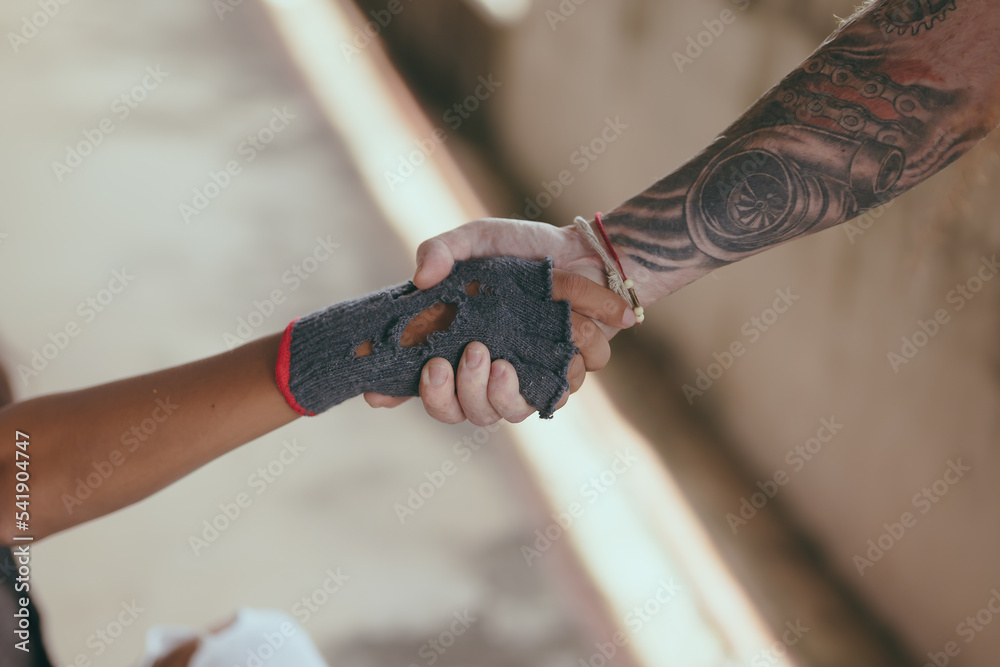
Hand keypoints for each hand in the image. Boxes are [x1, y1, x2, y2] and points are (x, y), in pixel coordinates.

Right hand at [366, 218, 630, 423]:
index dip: (394, 393)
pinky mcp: (562, 379)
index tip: (378, 393)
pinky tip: (556, 347)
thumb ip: (442, 248)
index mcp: (456, 344)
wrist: (585, 253)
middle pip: (462, 411)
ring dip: (498, 396)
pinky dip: (556, 373)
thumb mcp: (477, 238)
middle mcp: (487, 371)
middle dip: (456, 395)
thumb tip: (420, 278)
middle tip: (468, 355)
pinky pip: (556, 395)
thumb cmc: (523, 249)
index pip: (420, 381)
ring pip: (505, 413)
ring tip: (501, 364)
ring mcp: (525, 380)